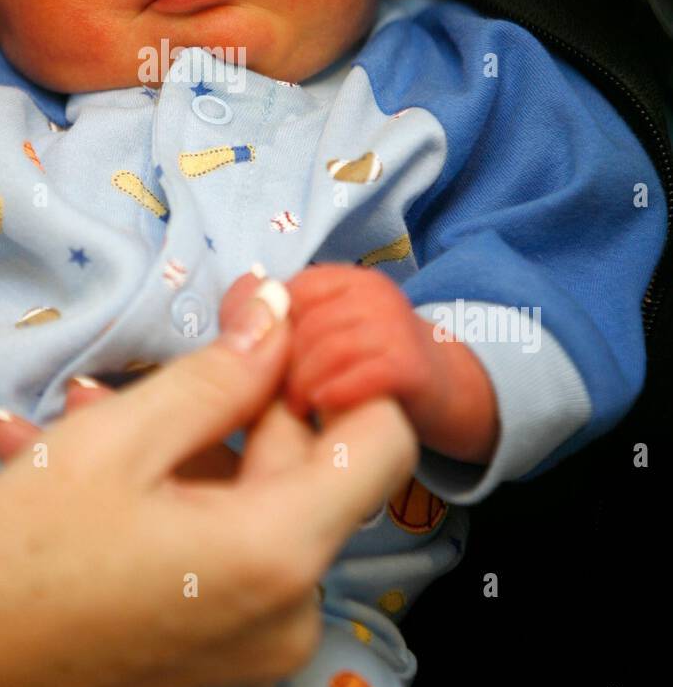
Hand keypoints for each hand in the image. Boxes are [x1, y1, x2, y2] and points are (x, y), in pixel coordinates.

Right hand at [0, 271, 415, 686]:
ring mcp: (253, 643)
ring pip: (250, 505)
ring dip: (179, 450)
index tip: (268, 335)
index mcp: (277, 552)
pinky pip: (220, 553)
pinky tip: (80, 472)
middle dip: (229, 403)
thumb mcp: (113, 442)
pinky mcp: (216, 658)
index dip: (334, 372)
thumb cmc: (8, 562)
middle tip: (138, 371)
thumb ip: (218, 372)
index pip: (383, 437)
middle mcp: (288, 611)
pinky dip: (170, 504)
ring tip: (79, 419)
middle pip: (306, 468)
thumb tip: (280, 308)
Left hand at [283, 263, 498, 463]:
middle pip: (304, 322)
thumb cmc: (369, 364)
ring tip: (295, 406)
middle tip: (273, 394)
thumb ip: (277, 321)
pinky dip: (333, 392)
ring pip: (328, 348)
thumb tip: (241, 288)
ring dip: (302, 383)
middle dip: (280, 362)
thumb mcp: (325, 335)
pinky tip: (322, 407)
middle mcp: (373, 293)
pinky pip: (361, 375)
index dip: (270, 330)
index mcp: (347, 280)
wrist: (446, 390)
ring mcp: (395, 326)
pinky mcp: (411, 366)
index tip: (265, 363)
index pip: (289, 292)